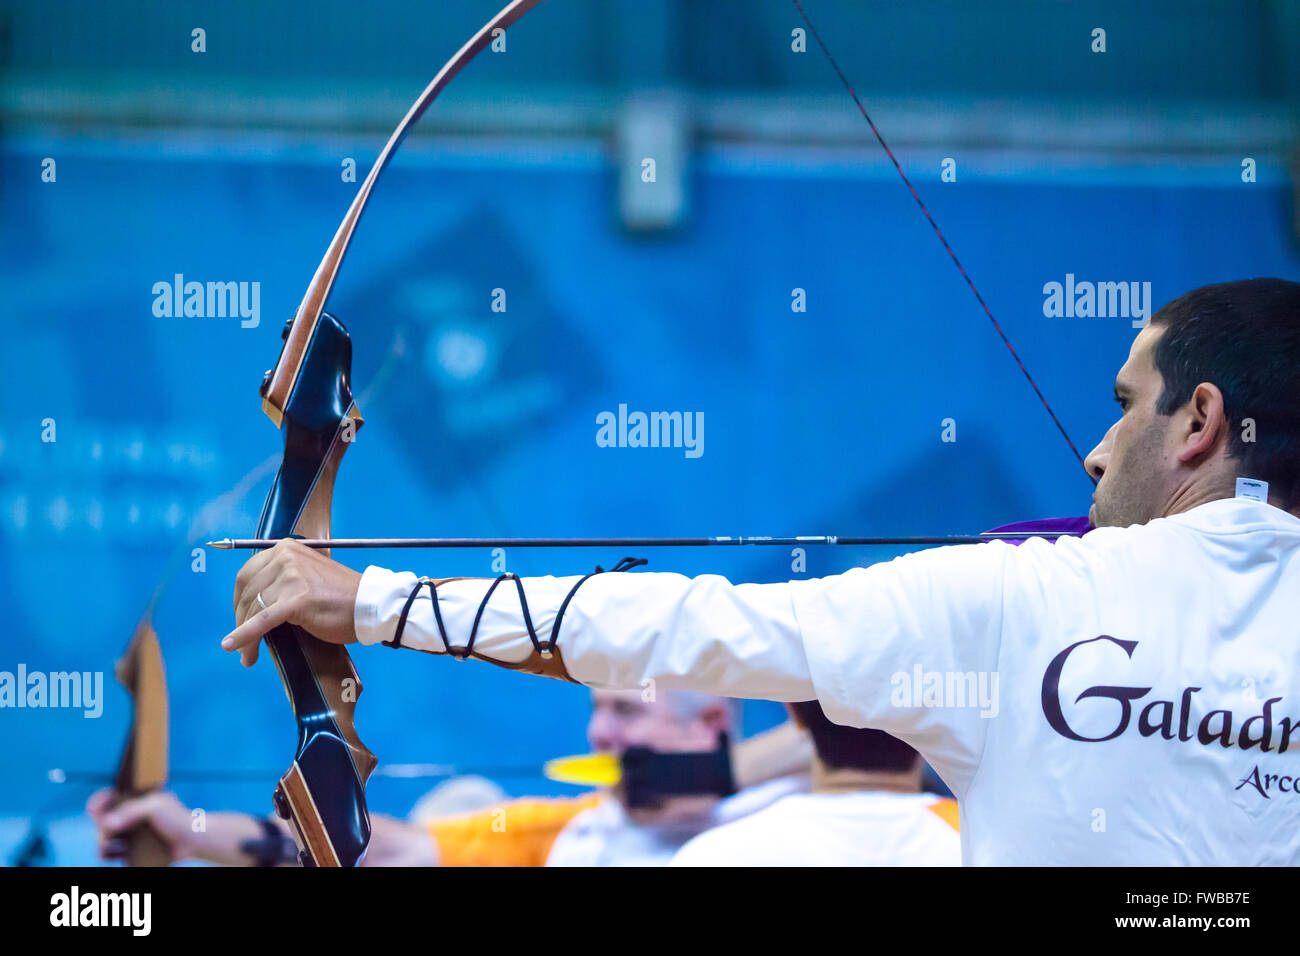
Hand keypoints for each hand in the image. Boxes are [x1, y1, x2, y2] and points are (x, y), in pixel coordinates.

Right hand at [87, 788, 195, 863]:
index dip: (99, 801)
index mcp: (136, 800)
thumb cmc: (177, 819)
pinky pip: (112, 853)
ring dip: (100, 841)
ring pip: (106, 837)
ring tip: (104, 847)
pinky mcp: (133, 849)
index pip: (111, 797)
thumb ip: (132, 811)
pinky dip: (107, 854)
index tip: (95, 808)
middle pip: (104, 819)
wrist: (192, 841)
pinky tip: (107, 855)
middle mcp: (131, 815)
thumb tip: (107, 823)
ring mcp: (131, 833)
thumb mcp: (156, 807)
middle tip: (106, 833)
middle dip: (100, 826)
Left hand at [222, 539, 361, 665]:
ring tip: (247, 655)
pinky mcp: (296, 600)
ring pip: (253, 608)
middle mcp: (285, 557)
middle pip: (247, 592)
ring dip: (244, 634)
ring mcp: (290, 577)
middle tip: (242, 641)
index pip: (247, 575)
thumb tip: (253, 603)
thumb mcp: (306, 575)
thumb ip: (282, 580)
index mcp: (286, 548)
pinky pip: (262, 621)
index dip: (239, 601)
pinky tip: (234, 647)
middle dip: (240, 619)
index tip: (241, 619)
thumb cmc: (341, 596)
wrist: (370, 605)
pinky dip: (245, 636)